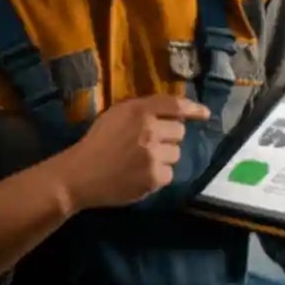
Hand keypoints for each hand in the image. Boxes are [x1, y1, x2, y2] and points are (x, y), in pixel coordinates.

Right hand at [51, 95, 209, 211]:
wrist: (79, 175)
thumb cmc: (97, 141)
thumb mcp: (117, 114)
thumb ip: (144, 110)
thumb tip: (175, 112)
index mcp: (139, 111)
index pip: (175, 106)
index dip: (194, 109)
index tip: (205, 114)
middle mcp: (150, 131)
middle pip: (180, 132)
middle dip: (169, 137)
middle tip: (151, 143)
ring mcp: (153, 156)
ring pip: (176, 154)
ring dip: (165, 156)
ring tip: (143, 160)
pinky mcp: (153, 178)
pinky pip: (169, 174)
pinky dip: (158, 175)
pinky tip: (140, 174)